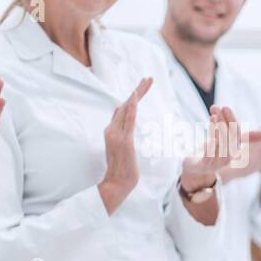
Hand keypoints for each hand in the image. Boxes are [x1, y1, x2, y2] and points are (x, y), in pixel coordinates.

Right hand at [98, 77, 152, 212]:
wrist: (117, 183)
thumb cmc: (123, 169)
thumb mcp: (124, 149)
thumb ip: (123, 136)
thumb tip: (126, 127)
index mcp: (112, 131)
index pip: (123, 109)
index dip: (133, 97)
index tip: (142, 87)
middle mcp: (112, 129)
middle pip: (125, 104)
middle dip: (138, 90)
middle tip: (149, 78)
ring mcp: (116, 134)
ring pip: (127, 108)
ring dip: (137, 93)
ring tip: (147, 81)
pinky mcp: (123, 140)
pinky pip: (127, 120)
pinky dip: (131, 107)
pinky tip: (135, 97)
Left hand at [182, 105, 260, 190]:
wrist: (198, 170)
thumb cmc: (214, 153)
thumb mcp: (229, 143)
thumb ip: (245, 136)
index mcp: (233, 149)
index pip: (236, 133)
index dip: (231, 119)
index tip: (225, 107)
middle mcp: (228, 156)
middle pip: (229, 137)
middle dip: (224, 121)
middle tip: (217, 107)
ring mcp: (217, 162)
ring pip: (221, 145)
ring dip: (217, 130)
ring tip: (213, 116)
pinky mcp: (205, 166)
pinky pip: (209, 156)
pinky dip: (210, 146)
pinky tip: (209, 136)